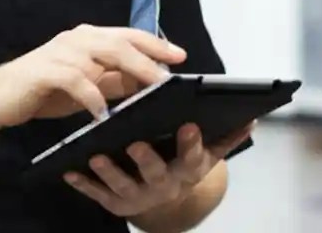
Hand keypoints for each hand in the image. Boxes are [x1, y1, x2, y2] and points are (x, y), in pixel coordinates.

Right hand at [0, 25, 186, 128]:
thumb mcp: (85, 86)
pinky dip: (93, 97)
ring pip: (103, 55)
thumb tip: (146, 84)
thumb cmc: (44, 90)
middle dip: (150, 57)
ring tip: (152, 91)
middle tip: (172, 75)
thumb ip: (112, 81)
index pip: (127, 36)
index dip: (154, 44)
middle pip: (120, 42)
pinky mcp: (47, 71)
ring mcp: (61, 53)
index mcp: (86, 39)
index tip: (180, 55)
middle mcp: (76, 40)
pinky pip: (77, 81)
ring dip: (130, 72)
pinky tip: (104, 115)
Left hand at [64, 121, 255, 216]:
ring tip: (96, 155)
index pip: (193, 156)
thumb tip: (252, 117)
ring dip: (110, 172)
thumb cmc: (182, 161)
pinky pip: (98, 194)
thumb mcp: (207, 152)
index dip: (191, 143)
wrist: (165, 198)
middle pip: (157, 173)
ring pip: (124, 185)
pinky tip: (69, 170)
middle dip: (147, 160)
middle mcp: (165, 185)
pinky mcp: (116, 203)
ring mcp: (140, 197)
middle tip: (134, 143)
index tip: (188, 124)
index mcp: (188, 169)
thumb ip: (227, 135)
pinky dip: (84, 184)